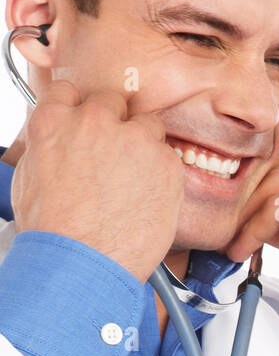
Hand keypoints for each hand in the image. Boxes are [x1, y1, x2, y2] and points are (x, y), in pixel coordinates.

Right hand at [10, 81, 184, 283]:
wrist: (82, 263)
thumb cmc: (55, 232)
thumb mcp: (31, 178)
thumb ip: (51, 148)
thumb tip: (61, 146)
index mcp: (55, 121)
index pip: (70, 92)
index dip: (82, 112)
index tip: (89, 130)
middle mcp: (95, 121)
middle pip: (114, 103)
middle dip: (116, 127)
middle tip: (116, 162)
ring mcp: (133, 140)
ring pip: (147, 126)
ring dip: (144, 149)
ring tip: (135, 186)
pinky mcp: (165, 163)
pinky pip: (169, 158)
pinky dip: (164, 176)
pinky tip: (149, 200)